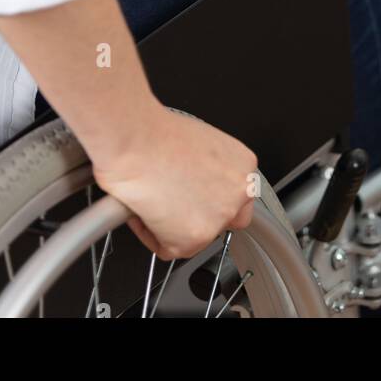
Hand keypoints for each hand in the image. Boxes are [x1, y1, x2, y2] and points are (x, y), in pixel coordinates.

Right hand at [92, 105, 257, 263]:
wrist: (136, 141)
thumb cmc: (156, 133)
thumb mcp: (198, 141)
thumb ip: (208, 167)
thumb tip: (195, 180)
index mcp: (243, 165)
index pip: (237, 195)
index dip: (212, 196)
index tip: (197, 195)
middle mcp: (238, 194)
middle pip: (223, 218)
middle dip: (197, 214)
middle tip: (173, 202)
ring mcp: (217, 220)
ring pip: (194, 235)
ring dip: (172, 225)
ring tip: (153, 199)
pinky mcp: (191, 240)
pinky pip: (167, 247)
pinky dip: (150, 234)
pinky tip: (142, 210)